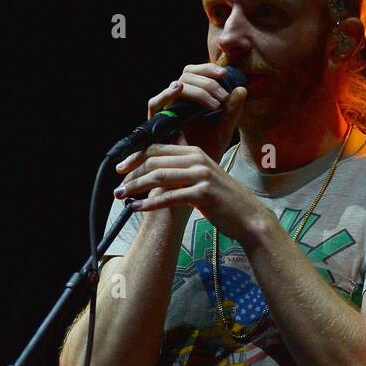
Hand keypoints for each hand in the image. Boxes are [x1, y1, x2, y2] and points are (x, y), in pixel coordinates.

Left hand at [113, 140, 271, 248]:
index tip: (121, 169)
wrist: (248, 217)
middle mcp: (197, 159)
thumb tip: (157, 173)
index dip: (136, 157)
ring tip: (122, 196)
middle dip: (132, 174)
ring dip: (136, 186)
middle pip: (155, 161)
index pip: (158, 148)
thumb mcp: (202, 180)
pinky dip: (151, 203)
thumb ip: (182, 172)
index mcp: (195, 152)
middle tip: (117, 187)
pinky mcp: (203, 193)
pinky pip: (170, 197)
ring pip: (159, 176)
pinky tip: (137, 207)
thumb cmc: (223, 201)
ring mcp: (201, 175)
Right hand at [150, 61, 248, 165]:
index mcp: (194, 97)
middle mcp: (179, 100)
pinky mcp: (155, 121)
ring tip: (214, 103)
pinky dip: (166, 94)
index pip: (197, 72)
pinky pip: (155, 103)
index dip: (208, 69)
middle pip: (187, 75)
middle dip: (207, 82)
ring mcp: (166, 109)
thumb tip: (242, 88)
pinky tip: (179, 90)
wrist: (194, 173)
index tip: (225, 74)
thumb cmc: (208, 150)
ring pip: (176, 85)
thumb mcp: (224, 130)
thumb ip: (232, 111)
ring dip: (196, 90)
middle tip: (223, 97)